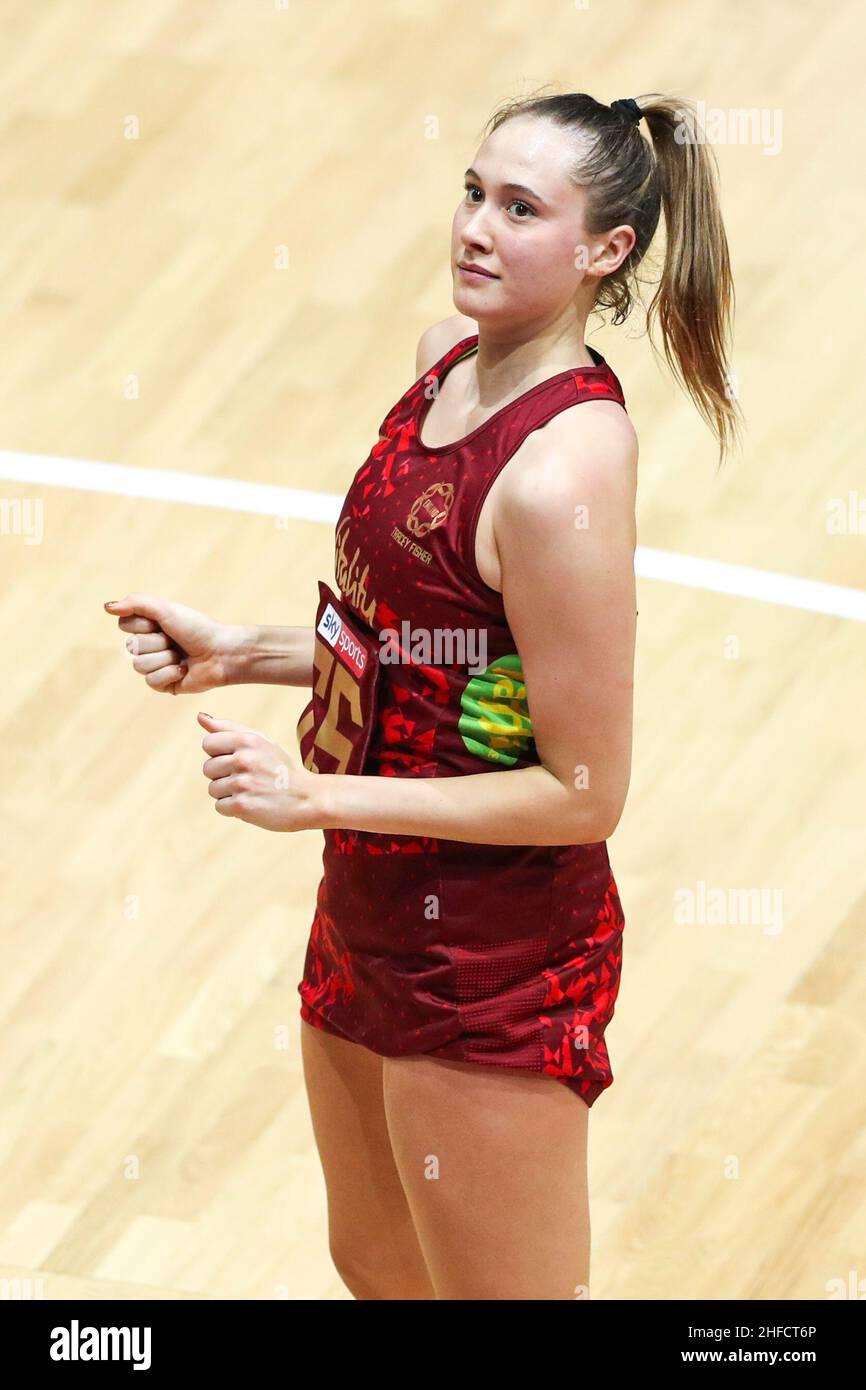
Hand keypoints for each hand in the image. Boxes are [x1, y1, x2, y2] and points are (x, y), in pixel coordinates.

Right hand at [104, 594, 236, 694]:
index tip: (164, 623)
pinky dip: (169, 673)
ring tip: (181, 656)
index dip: (144, 624)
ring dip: (164, 658)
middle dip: (157, 642)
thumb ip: (136, 604)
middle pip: (131, 647)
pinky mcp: (164, 685)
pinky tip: (184, 670)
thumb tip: (107, 607)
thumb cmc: (198, 628)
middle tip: (176, 641)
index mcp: (149, 627)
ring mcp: (156, 666)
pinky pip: (151, 681)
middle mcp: (149, 646)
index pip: (125, 625)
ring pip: (139, 665)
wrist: (221, 652)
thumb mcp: (166, 609)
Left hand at [198, 711, 319, 831]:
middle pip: (208, 768)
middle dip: (223, 775)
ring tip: (252, 791)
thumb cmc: (280, 768)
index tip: (239, 760)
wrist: (308, 798)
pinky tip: (252, 803)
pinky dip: (233, 809)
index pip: (208, 743)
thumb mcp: (260, 741)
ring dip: (229, 793)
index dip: (220, 754)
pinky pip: (220, 807)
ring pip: (213, 789)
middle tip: (249, 778)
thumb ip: (229, 728)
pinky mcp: (242, 806)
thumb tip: (200, 717)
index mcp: (247, 739)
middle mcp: (243, 759)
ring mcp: (242, 783)